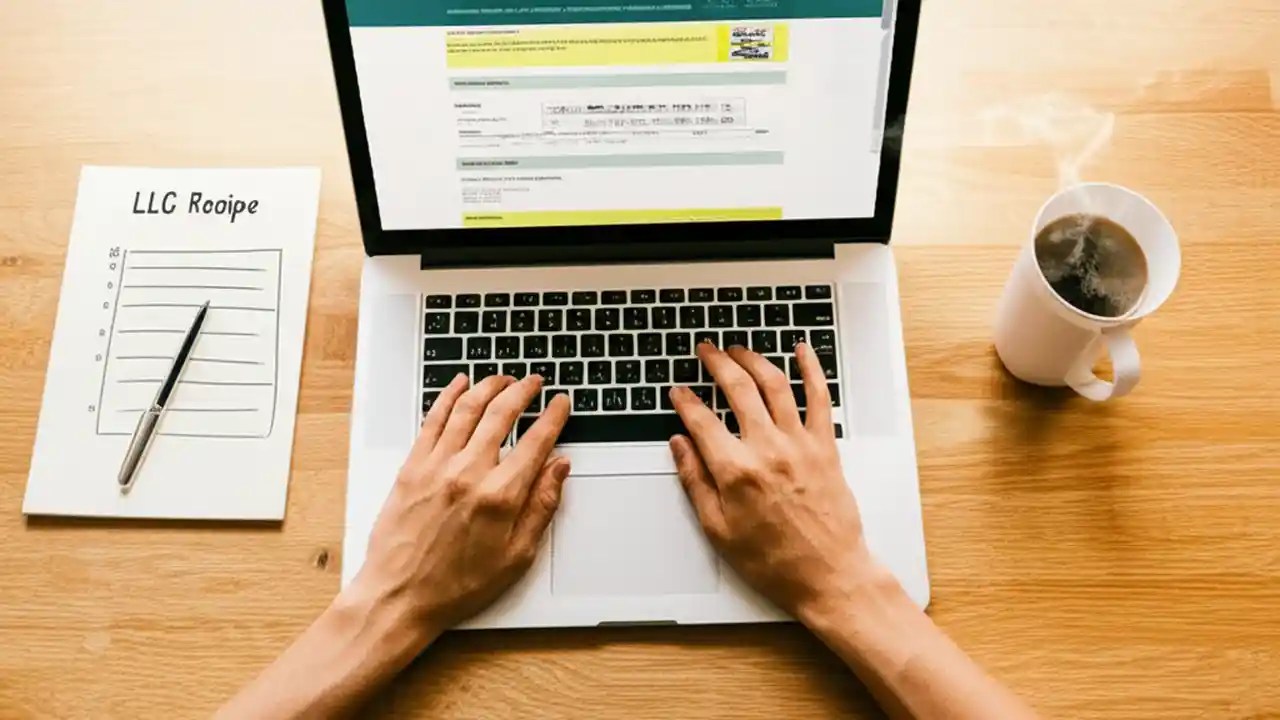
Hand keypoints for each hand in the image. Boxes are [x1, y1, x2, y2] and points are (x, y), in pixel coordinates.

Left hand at [350, 373, 570, 640]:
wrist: (399, 596)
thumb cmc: (456, 585)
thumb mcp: (517, 557)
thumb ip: (542, 506)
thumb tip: (559, 468)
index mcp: (500, 496)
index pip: (536, 442)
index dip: (553, 417)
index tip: (561, 404)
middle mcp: (469, 473)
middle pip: (501, 414)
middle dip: (522, 391)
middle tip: (534, 382)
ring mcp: (437, 467)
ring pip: (467, 409)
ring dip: (488, 386)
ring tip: (503, 378)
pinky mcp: (412, 468)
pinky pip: (432, 420)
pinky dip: (448, 397)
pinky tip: (459, 385)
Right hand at [668, 343, 878, 620]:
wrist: (828, 576)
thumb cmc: (775, 561)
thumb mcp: (718, 530)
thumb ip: (695, 482)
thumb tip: (679, 446)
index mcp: (736, 472)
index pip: (702, 422)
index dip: (685, 402)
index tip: (678, 392)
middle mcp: (768, 450)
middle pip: (738, 389)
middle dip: (717, 363)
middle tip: (706, 351)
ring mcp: (800, 445)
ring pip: (775, 385)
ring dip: (754, 359)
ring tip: (739, 349)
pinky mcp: (825, 448)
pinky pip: (820, 398)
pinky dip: (812, 370)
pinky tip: (803, 351)